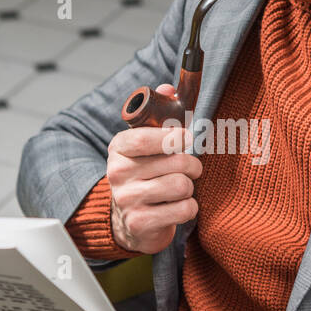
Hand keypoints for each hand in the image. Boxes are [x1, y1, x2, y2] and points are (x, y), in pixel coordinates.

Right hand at [107, 86, 202, 253]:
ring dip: (190, 188)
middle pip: (176, 162)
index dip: (174, 136)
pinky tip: (176, 208)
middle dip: (192, 165)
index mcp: (119, 148)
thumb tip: (168, 87)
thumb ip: (159, 116)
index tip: (187, 138)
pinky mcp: (140, 223)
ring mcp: (127, 200)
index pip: (146, 137)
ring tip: (180, 189)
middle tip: (191, 169)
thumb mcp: (146, 146)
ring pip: (182, 185)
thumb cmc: (145, 176)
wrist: (128, 221)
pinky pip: (184, 209)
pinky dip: (189, 209)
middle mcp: (118, 173)